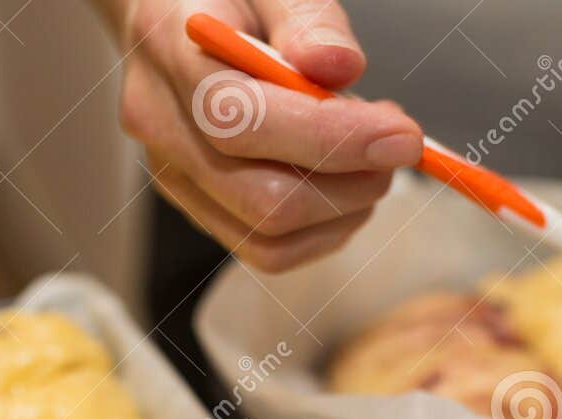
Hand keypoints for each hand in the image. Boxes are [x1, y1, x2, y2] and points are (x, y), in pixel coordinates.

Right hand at [100, 0, 422, 271]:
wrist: (176, 16)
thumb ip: (307, 17)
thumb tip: (338, 68)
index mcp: (168, 46)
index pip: (240, 119)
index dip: (329, 138)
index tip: (401, 135)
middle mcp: (160, 123)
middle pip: (261, 197)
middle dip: (350, 183)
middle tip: (397, 144)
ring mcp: (173, 175)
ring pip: (269, 237)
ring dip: (345, 211)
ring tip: (372, 160)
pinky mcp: (199, 208)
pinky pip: (269, 251)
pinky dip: (326, 230)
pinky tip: (345, 186)